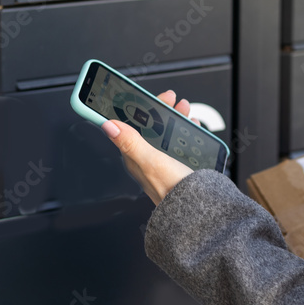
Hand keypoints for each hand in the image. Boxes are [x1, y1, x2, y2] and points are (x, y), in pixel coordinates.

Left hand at [100, 90, 194, 204]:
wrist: (195, 210)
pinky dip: (184, 131)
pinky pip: (178, 141)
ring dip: (174, 117)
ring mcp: (163, 160)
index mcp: (135, 155)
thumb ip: (130, 142)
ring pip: (164, 131)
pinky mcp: (178, 163)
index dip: (131, 108)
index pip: (127, 125)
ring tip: (184, 110)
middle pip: (148, 125)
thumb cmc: (172, 190)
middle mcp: (147, 157)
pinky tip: (192, 128)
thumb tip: (107, 125)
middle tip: (171, 98)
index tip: (135, 94)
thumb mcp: (150, 160)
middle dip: (159, 108)